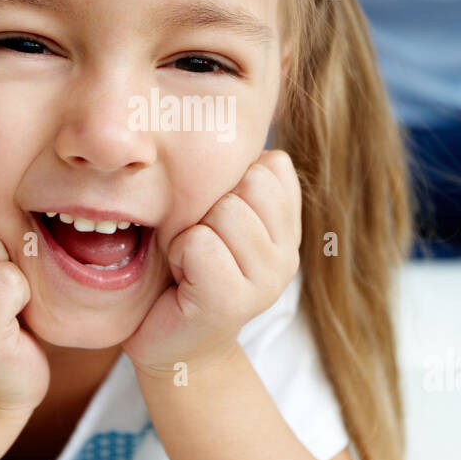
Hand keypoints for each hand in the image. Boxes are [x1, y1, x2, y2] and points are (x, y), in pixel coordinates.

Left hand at [122, 150, 301, 377]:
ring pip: (226, 212)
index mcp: (287, 225)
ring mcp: (266, 282)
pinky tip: (183, 281)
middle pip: (250, 184)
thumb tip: (233, 116)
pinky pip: (200, 245)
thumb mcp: (214, 213)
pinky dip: (180, 257)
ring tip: (189, 263)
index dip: (229, 183)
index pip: (272, 165)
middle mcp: (288, 254)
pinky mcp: (232, 303)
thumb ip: (235, 177)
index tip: (213, 219)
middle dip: (208, 206)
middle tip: (198, 245)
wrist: (172, 343)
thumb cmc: (185, 268)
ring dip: (190, 234)